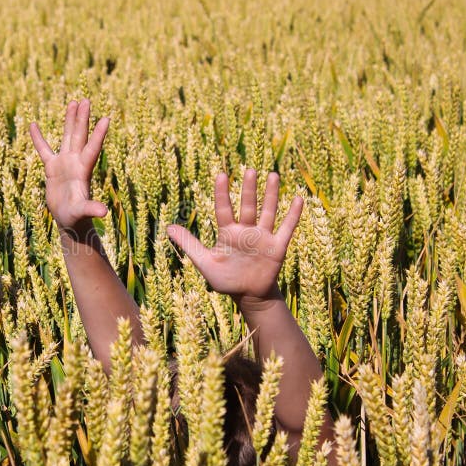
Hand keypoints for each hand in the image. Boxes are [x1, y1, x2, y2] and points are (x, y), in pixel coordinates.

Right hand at [29, 99, 108, 232]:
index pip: (93, 148)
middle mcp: (76, 162)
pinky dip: (38, 138)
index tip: (106, 118)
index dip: (99, 134)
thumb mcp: (83, 211)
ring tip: (73, 102)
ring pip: (67, 137)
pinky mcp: (52, 168)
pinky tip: (33, 124)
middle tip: (86, 100)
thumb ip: (92, 208)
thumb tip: (103, 212)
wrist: (69, 221)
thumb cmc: (77, 217)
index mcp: (83, 170)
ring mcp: (64, 163)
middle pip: (80, 136)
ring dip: (70, 120)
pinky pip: (43, 149)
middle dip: (82, 118)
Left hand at [166, 170, 302, 309]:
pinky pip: (286, 228)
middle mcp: (246, 231)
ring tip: (272, 175)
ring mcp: (263, 237)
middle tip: (249, 170)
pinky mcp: (277, 247)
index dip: (222, 193)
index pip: (224, 209)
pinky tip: (298, 199)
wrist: (248, 296)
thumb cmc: (225, 280)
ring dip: (271, 195)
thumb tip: (167, 227)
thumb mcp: (204, 262)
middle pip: (248, 206)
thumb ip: (189, 244)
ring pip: (267, 212)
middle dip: (248, 189)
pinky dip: (293, 215)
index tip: (221, 175)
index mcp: (228, 233)